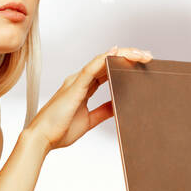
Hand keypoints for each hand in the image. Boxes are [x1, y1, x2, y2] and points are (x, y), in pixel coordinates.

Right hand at [27, 45, 151, 151]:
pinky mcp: (74, 86)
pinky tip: (117, 52)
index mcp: (82, 87)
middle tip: (148, 57)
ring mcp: (77, 81)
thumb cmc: (60, 130)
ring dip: (123, 55)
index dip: (122, 64)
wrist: (42, 138)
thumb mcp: (89, 120)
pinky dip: (105, 58)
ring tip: (141, 55)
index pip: (106, 71)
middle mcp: (79, 80)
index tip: (140, 64)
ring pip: (102, 61)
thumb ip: (102, 111)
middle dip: (128, 57)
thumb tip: (117, 106)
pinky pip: (92, 68)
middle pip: (107, 62)